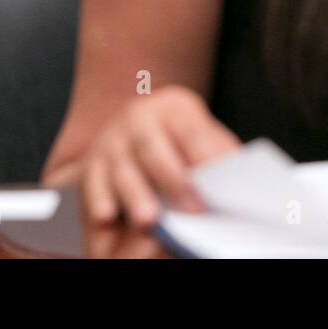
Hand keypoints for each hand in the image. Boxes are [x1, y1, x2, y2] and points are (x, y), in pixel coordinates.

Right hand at [80, 85, 240, 227]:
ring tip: (150, 220)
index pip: (192, 130)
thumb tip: (234, 180)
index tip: (218, 182)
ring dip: (136, 196)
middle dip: (172, 180)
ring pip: (123, 169)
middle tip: (192, 209)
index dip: (204, 156)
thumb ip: (217, 154)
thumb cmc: (180, 143)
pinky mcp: (93, 164)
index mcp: (174, 108)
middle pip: (153, 148)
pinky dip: (98, 201)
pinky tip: (106, 217)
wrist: (137, 131)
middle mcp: (138, 118)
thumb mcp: (205, 138)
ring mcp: (112, 140)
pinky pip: (93, 183)